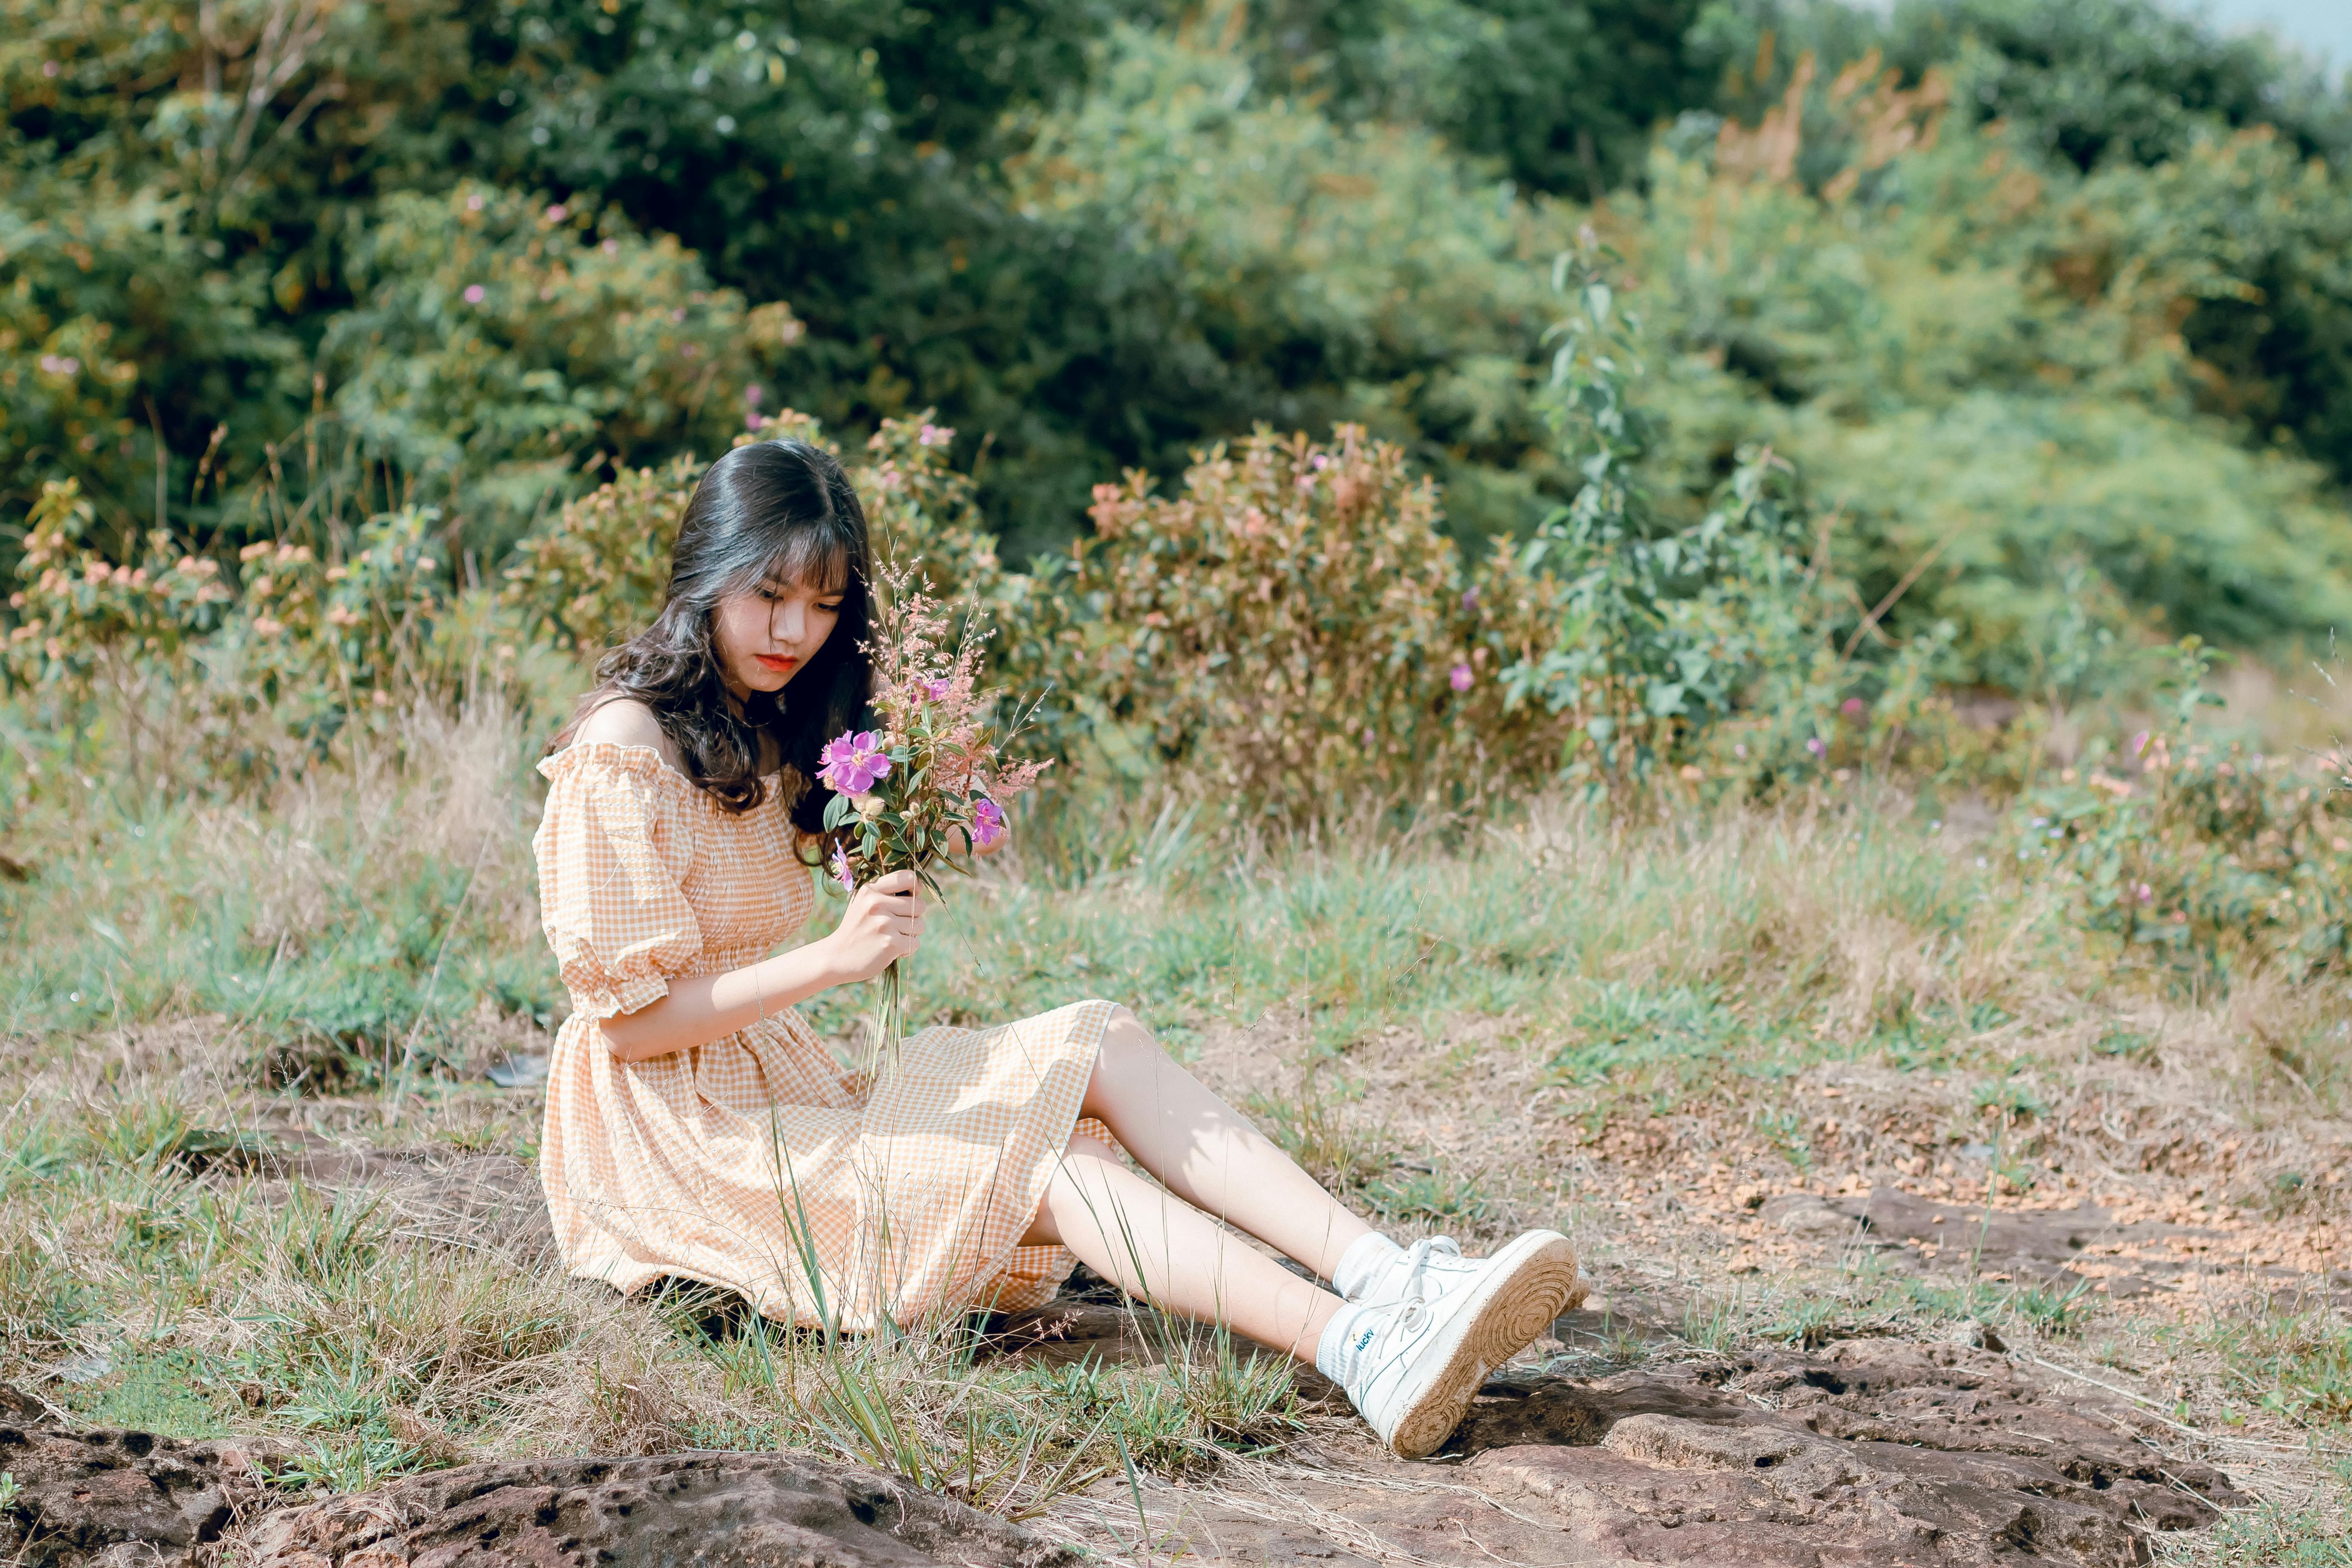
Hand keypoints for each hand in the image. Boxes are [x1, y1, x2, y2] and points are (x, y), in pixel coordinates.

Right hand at [825, 868, 924, 982]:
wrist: (836, 958)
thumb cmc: (856, 929)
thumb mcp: (863, 903)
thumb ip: (885, 893)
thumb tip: (918, 888)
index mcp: (871, 890)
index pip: (909, 877)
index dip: (916, 888)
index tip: (911, 897)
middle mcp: (877, 904)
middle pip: (920, 905)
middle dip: (914, 917)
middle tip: (895, 926)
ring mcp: (883, 924)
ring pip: (920, 925)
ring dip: (910, 935)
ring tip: (891, 938)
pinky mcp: (890, 944)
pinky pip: (915, 943)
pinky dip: (906, 949)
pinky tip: (890, 950)